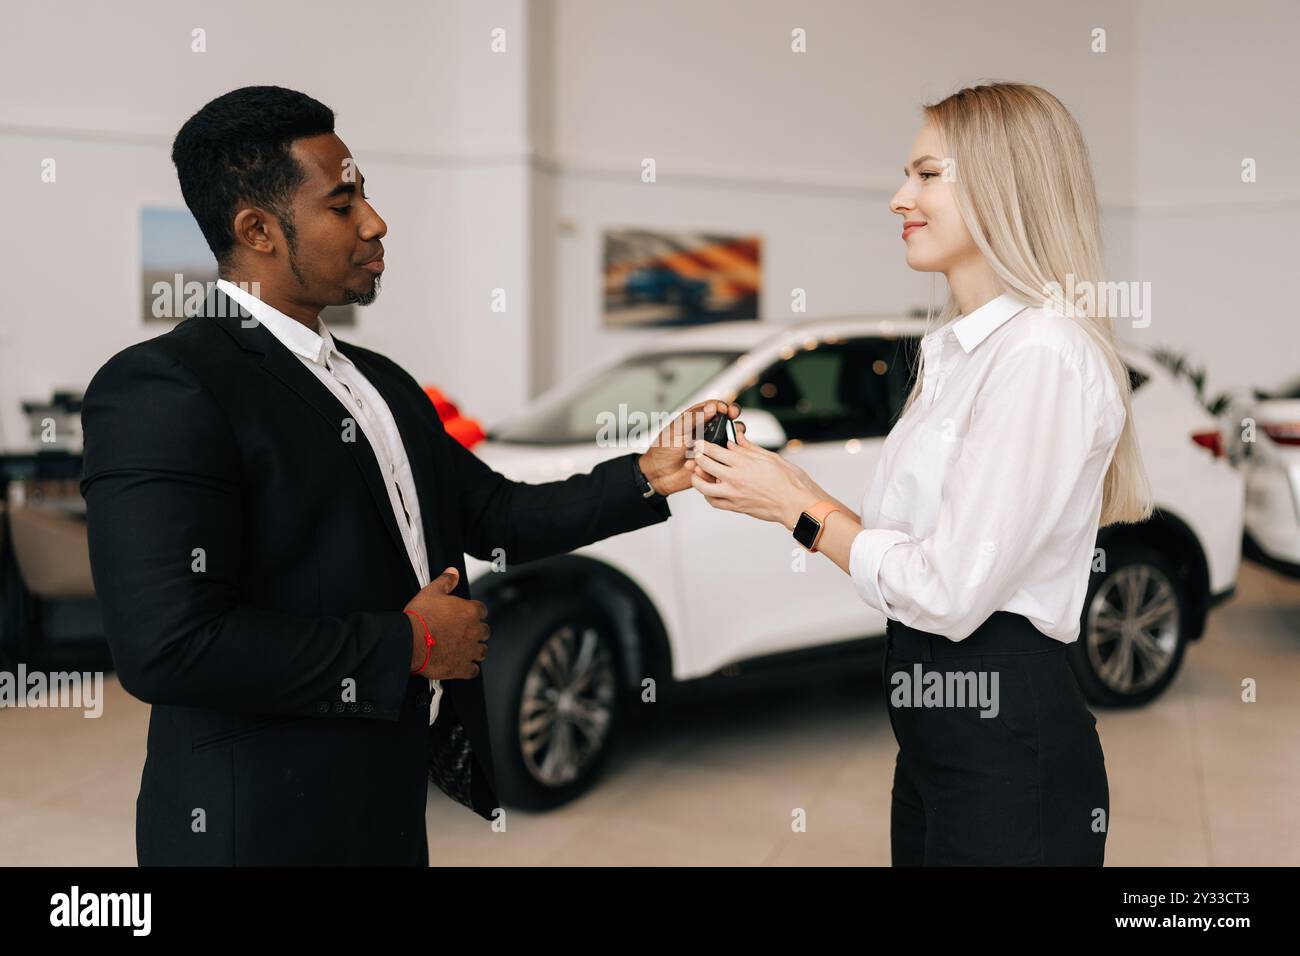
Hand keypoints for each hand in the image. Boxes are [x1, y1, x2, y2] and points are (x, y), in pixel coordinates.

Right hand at [403, 567, 489, 678]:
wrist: (409, 642)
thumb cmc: (419, 618)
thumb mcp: (431, 592)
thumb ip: (445, 581)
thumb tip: (453, 573)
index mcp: (469, 612)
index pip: (482, 610)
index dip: (474, 612)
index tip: (467, 615)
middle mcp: (473, 631)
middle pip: (484, 631)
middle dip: (477, 631)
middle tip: (465, 632)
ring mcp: (469, 651)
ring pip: (482, 651)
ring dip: (476, 649)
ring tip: (466, 648)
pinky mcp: (461, 668)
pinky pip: (473, 670)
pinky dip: (469, 668)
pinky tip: (463, 666)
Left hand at [638, 399, 740, 495]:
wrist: (658, 474)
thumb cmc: (663, 449)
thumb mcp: (677, 430)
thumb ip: (694, 418)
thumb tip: (712, 407)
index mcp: (697, 420)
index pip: (716, 408)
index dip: (724, 407)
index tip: (727, 410)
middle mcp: (706, 433)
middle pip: (729, 425)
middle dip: (735, 425)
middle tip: (736, 425)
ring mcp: (711, 448)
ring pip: (730, 444)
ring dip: (730, 444)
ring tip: (724, 446)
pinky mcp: (713, 464)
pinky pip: (723, 462)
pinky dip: (719, 461)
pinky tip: (706, 463)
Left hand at [689, 421, 830, 528]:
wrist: (795, 505)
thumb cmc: (789, 482)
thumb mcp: (771, 458)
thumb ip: (750, 448)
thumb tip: (738, 439)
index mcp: (744, 464)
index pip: (715, 450)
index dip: (704, 445)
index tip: (700, 442)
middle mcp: (736, 479)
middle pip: (705, 465)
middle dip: (697, 457)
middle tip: (696, 453)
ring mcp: (734, 495)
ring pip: (704, 487)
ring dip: (697, 478)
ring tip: (697, 472)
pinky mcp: (736, 507)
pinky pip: (714, 502)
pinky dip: (708, 495)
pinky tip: (710, 489)